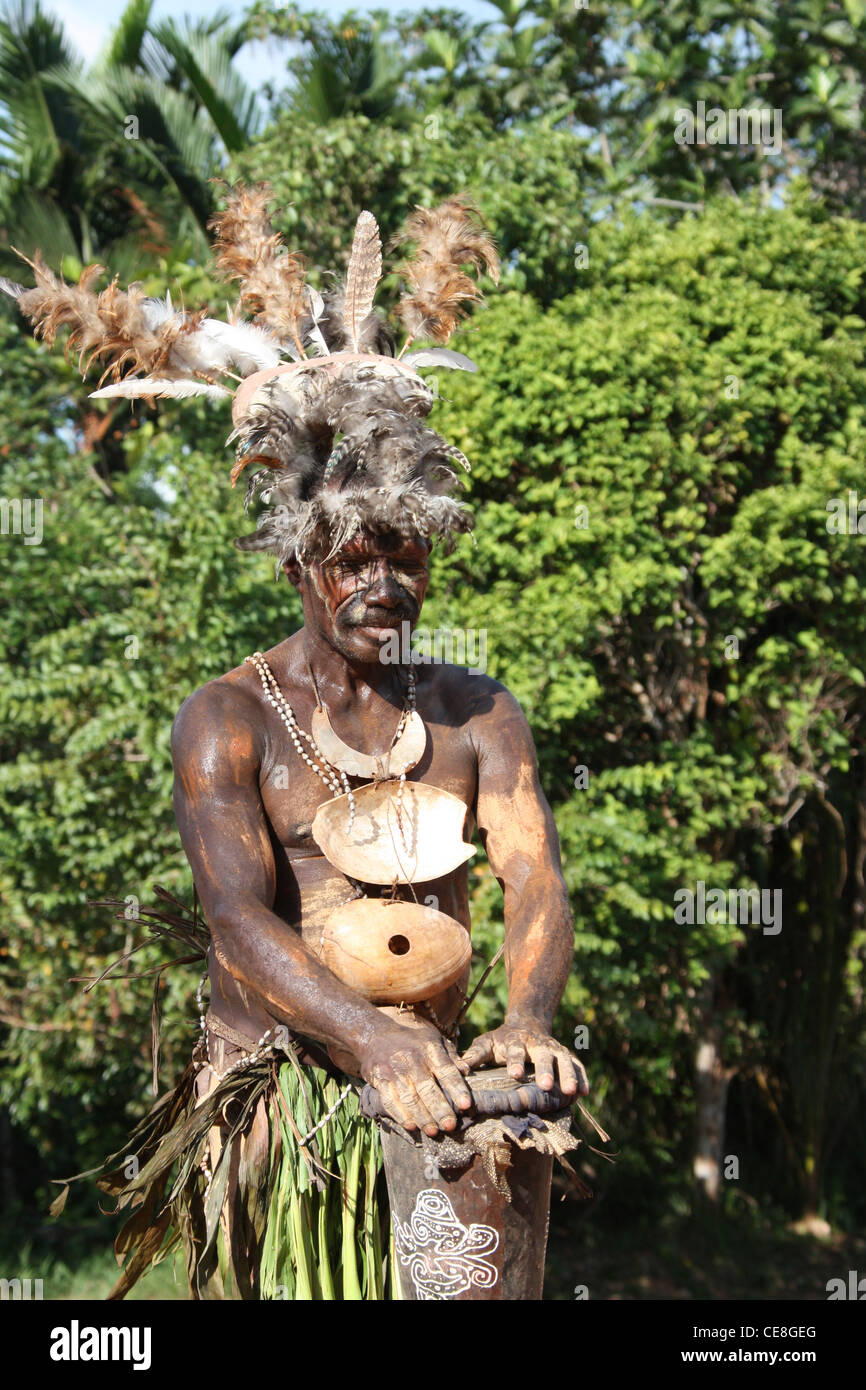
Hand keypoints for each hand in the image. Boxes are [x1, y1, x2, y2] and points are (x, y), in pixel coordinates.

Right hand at [358, 1016, 473, 1136]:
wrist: (377, 1032)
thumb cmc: (413, 1039)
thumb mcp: (435, 1039)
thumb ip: (451, 1056)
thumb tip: (467, 1071)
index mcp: (430, 1049)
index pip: (446, 1071)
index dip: (457, 1088)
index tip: (466, 1105)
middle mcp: (412, 1060)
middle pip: (427, 1088)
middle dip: (439, 1109)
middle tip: (450, 1126)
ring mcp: (395, 1070)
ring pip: (409, 1098)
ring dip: (422, 1117)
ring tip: (433, 1131)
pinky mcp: (380, 1079)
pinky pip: (390, 1101)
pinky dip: (401, 1115)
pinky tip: (411, 1126)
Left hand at [460, 1014, 587, 1096]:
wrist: (526, 1025)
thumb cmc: (501, 1041)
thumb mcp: (486, 1043)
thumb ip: (474, 1055)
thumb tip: (458, 1069)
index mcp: (516, 1041)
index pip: (515, 1050)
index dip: (515, 1061)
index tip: (515, 1074)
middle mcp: (538, 1043)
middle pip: (543, 1055)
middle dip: (546, 1069)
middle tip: (546, 1085)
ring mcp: (555, 1048)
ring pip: (564, 1060)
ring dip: (568, 1075)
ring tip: (571, 1092)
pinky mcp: (566, 1055)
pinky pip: (577, 1065)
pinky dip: (582, 1077)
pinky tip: (584, 1093)